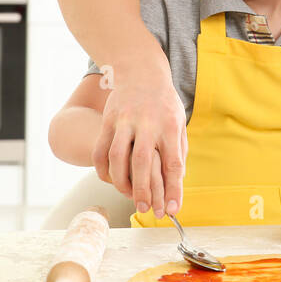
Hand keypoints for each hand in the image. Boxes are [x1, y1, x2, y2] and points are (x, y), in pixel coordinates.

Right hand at [91, 59, 186, 216]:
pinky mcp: (108, 120)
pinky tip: (110, 179)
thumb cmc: (164, 103)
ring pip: (117, 156)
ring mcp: (124, 121)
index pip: (172, 162)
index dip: (174, 188)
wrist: (141, 72)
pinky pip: (100, 149)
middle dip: (144, 189)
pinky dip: (103, 169)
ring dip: (121, 181)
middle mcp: (147, 123)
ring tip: (128, 196)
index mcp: (170, 125)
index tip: (173, 209)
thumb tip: (176, 181)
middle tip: (146, 209)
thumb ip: (178, 151)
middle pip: (142, 161)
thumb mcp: (179, 122)